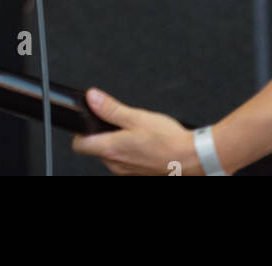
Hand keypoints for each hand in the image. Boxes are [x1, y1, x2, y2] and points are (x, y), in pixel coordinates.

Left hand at [72, 88, 200, 174]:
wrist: (191, 158)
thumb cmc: (167, 140)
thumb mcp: (135, 116)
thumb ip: (110, 108)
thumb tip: (92, 98)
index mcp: (110, 149)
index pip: (79, 145)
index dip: (80, 131)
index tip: (87, 121)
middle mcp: (116, 164)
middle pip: (95, 149)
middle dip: (100, 134)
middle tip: (115, 121)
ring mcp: (127, 171)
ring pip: (111, 155)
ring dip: (116, 142)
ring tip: (132, 130)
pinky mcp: (138, 173)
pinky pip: (125, 161)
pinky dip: (128, 150)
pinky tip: (142, 141)